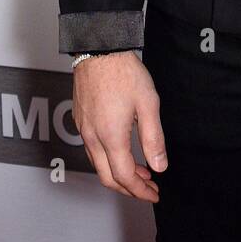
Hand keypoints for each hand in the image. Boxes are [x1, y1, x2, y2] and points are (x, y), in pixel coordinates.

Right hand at [72, 51, 166, 201]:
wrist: (99, 48)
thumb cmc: (123, 72)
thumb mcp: (148, 104)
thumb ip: (153, 138)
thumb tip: (159, 166)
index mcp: (111, 136)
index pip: (124, 176)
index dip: (140, 190)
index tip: (154, 193)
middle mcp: (92, 137)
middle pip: (107, 177)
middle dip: (129, 188)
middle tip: (148, 188)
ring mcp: (83, 129)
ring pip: (98, 165)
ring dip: (118, 174)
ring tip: (141, 170)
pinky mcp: (80, 119)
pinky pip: (92, 150)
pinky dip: (108, 159)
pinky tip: (122, 150)